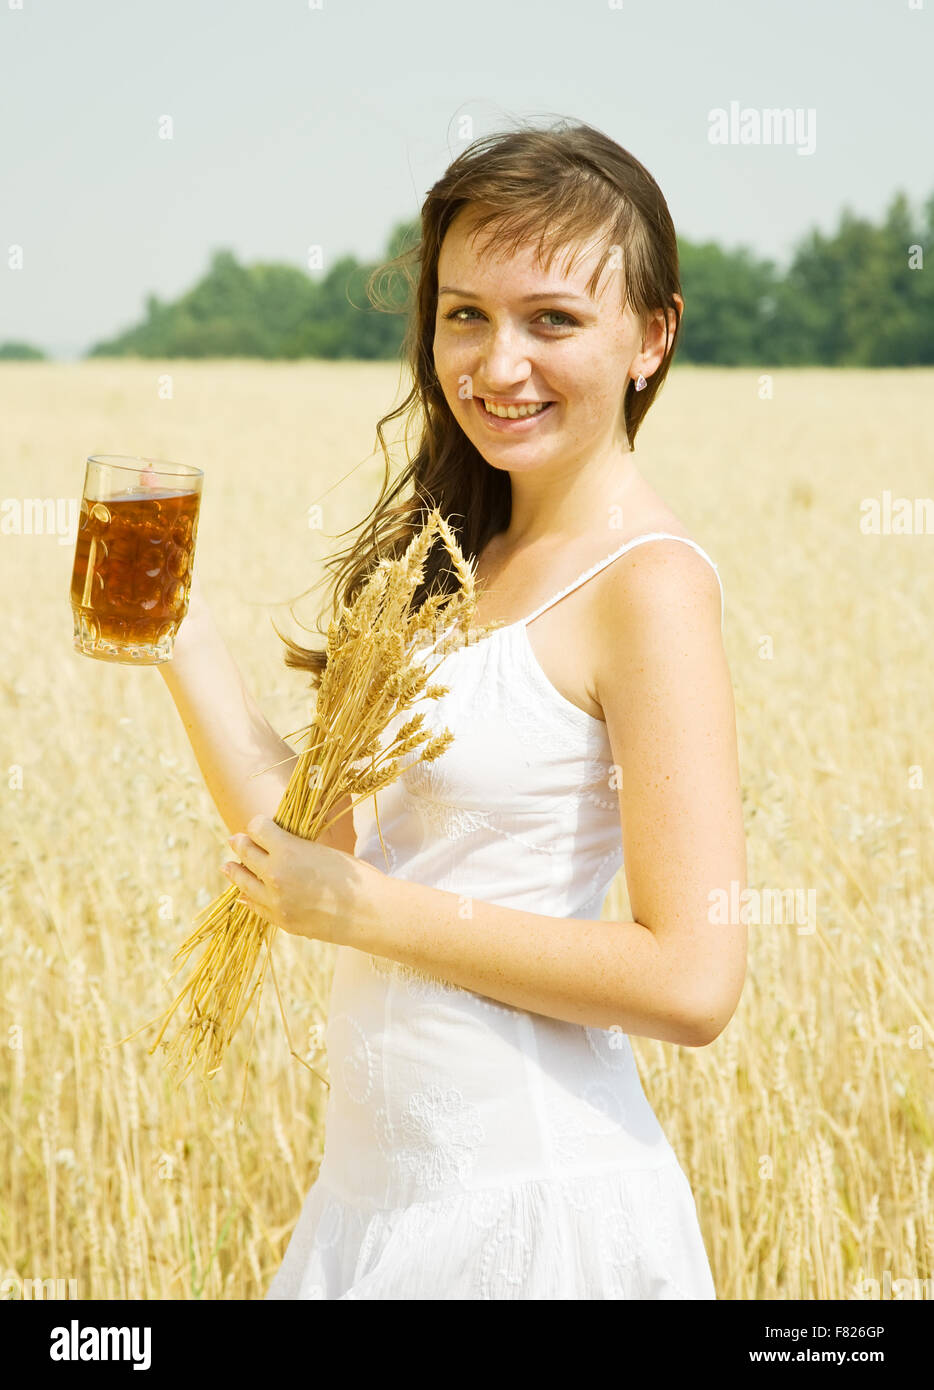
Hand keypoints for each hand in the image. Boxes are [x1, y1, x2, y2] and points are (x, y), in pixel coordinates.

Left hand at [222, 814, 372, 943]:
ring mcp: (275, 901)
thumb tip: (278, 843)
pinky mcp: (281, 920)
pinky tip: (243, 894)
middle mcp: (275, 874)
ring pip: (243, 882)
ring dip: (235, 871)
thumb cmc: (354, 876)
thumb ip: (297, 847)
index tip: (260, 825)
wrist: (368, 913)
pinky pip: (255, 906)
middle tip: (236, 840)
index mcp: (287, 850)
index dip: (258, 824)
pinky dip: (248, 897)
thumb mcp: (323, 850)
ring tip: (227, 866)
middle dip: (241, 843)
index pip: (257, 828)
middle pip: (245, 853)